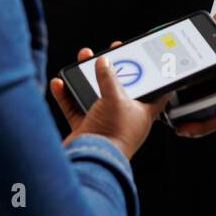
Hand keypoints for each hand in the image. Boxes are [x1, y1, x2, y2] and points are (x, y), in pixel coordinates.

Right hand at [49, 44, 166, 160]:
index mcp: (142, 112)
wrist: (92, 161)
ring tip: (83, 58)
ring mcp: (103, 122)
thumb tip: (104, 62)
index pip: (155, 91)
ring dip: (86, 77)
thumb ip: (109, 78)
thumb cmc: (114, 135)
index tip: (148, 59)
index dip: (153, 74)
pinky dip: (66, 95)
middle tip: (107, 53)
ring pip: (94, 95)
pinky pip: (74, 107)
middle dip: (111, 69)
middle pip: (118, 88)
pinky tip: (60, 83)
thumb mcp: (116, 99)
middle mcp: (124, 117)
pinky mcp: (85, 128)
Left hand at [173, 0, 215, 139]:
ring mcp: (213, 80)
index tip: (188, 128)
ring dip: (182, 110)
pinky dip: (177, 91)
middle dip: (191, 122)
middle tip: (173, 126)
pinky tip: (164, 92)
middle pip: (208, 112)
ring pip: (197, 101)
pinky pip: (189, 84)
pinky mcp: (202, 70)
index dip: (207, 124)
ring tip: (164, 115)